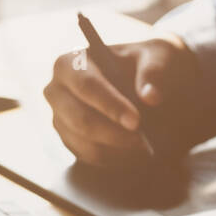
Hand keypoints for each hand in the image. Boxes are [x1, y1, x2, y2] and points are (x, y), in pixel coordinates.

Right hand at [44, 35, 197, 166]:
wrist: (142, 80)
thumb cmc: (145, 63)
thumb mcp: (158, 56)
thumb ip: (155, 70)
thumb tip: (150, 96)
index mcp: (72, 62)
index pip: (86, 85)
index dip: (110, 105)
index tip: (135, 122)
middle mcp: (57, 90)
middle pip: (80, 119)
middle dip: (113, 134)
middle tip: (143, 140)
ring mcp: (60, 118)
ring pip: (85, 143)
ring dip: (117, 150)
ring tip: (143, 146)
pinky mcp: (69, 139)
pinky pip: (89, 157)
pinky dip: (114, 159)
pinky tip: (133, 152)